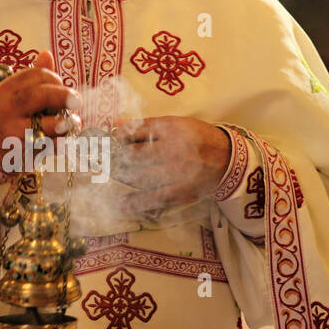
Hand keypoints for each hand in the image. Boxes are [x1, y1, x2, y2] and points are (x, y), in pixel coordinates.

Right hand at [0, 50, 80, 166]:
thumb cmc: (11, 116)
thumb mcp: (17, 94)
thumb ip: (34, 77)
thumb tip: (46, 54)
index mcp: (7, 89)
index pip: (36, 76)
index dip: (55, 79)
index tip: (61, 86)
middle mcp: (7, 108)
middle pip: (40, 95)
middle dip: (63, 96)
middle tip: (77, 100)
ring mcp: (13, 130)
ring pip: (46, 123)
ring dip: (65, 122)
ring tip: (73, 122)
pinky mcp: (22, 149)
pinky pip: (49, 144)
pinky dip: (61, 142)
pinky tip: (64, 139)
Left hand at [111, 116, 229, 211]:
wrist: (227, 160)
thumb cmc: (197, 138)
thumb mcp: (175, 124)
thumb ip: (146, 126)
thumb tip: (116, 125)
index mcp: (172, 128)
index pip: (136, 132)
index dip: (118, 138)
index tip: (109, 141)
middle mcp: (173, 150)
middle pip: (133, 156)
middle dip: (113, 159)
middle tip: (101, 161)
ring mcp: (176, 173)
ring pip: (139, 177)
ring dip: (119, 177)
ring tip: (108, 174)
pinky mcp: (180, 192)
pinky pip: (152, 199)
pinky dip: (134, 203)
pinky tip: (121, 203)